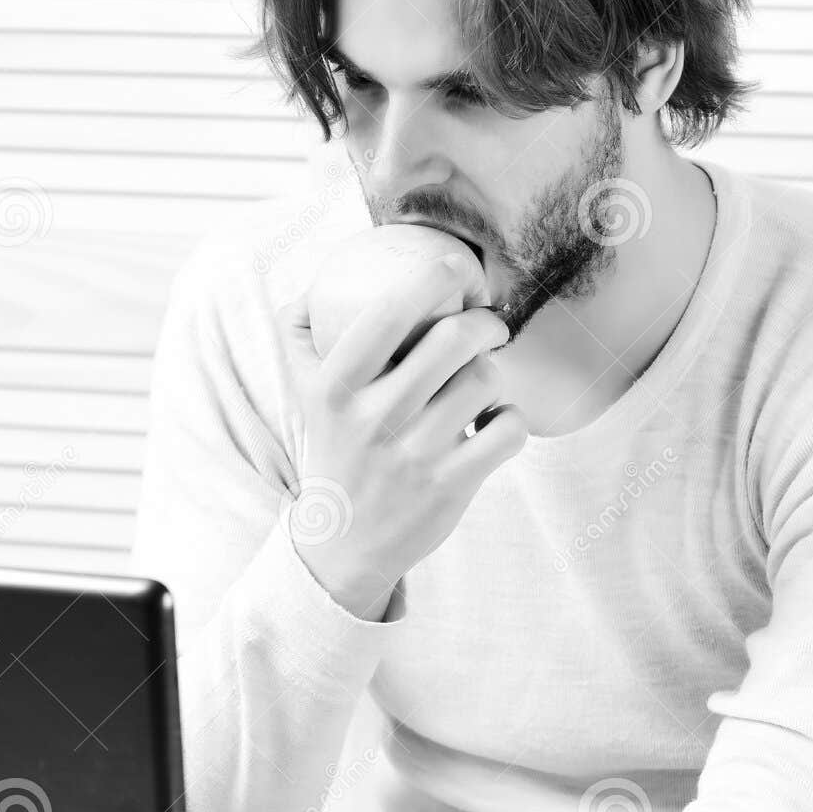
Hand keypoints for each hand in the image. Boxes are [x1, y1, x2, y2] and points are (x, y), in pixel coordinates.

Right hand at [278, 258, 524, 617]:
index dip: (432, 278)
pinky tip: (491, 423)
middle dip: (484, 322)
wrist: (343, 543)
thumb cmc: (337, 452)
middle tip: (489, 325)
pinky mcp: (450, 485)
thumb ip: (302, 339)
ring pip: (485, 380)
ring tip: (480, 382)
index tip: (454, 269)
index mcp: (336, 387)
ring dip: (493, 373)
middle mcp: (374, 418)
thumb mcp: (308, 398)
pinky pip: (508, 428)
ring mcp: (414, 455)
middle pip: (454, 339)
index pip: (390, 312)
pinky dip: (510, 418)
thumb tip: (310, 286)